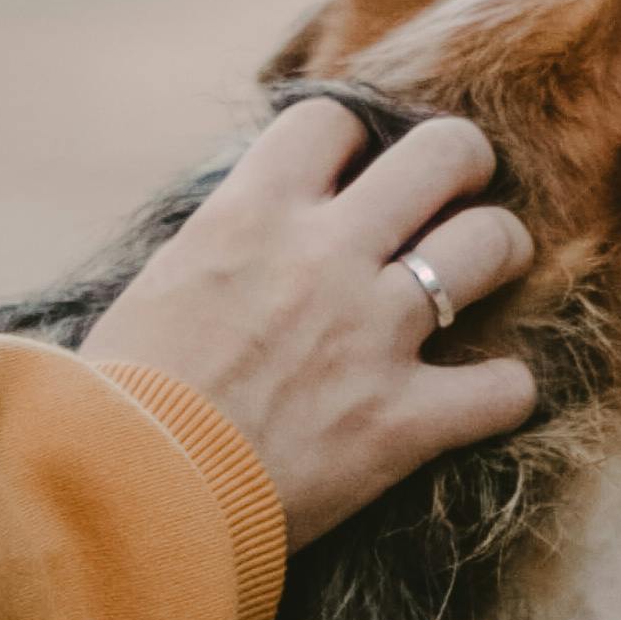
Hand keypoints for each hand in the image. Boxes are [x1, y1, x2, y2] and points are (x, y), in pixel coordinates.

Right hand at [88, 103, 534, 548]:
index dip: (353, 140)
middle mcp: (325, 256)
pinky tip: (487, 397)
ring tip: (488, 272)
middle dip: (464, 165)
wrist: (121, 501)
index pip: (331, 119)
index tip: (353, 172)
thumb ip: (224, 247)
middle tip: (457, 195)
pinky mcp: (402, 421)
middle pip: (445, 152)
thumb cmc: (115, 404)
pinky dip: (505, 393)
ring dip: (500, 253)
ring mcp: (373, 333)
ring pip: (491, 244)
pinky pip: (505, 388)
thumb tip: (254, 233)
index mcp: (251, 215)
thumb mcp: (159, 287)